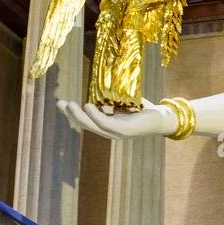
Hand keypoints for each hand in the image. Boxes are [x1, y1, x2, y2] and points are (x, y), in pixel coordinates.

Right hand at [57, 98, 175, 138]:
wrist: (164, 118)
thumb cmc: (144, 109)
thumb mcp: (124, 103)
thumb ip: (111, 101)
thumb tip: (99, 91)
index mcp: (108, 125)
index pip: (87, 121)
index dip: (73, 114)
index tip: (61, 103)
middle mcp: (110, 131)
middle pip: (86, 125)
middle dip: (71, 115)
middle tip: (60, 103)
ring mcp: (117, 133)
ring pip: (93, 125)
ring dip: (80, 116)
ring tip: (70, 104)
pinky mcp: (125, 131)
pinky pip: (106, 123)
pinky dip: (96, 115)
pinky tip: (88, 106)